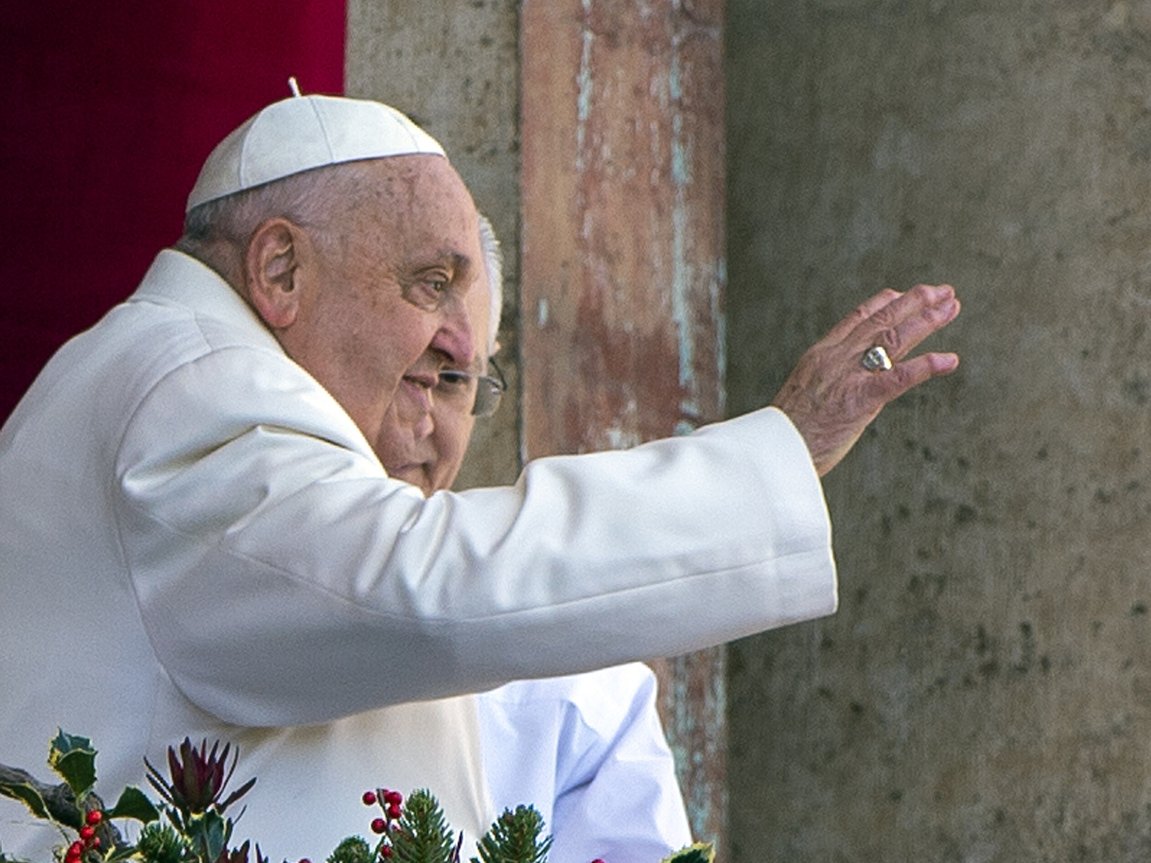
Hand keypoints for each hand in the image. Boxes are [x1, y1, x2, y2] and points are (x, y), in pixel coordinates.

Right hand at [770, 283, 959, 476]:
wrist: (772, 452)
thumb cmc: (786, 433)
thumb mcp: (803, 396)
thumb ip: (826, 382)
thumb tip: (840, 385)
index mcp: (820, 356)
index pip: (855, 319)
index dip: (883, 303)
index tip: (902, 292)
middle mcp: (835, 358)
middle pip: (880, 321)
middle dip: (914, 303)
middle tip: (943, 292)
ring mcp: (848, 377)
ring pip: (893, 338)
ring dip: (926, 321)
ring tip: (951, 308)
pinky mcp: (860, 400)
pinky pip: (899, 378)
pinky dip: (927, 366)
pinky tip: (949, 359)